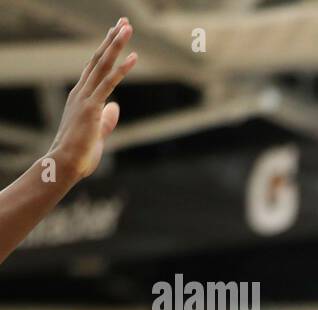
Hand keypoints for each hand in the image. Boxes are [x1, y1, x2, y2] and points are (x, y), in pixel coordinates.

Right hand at [47, 18, 137, 183]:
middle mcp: (82, 92)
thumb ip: (106, 119)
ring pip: (103, 65)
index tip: (116, 34)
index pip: (96, 67)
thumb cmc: (80, 153)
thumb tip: (115, 108)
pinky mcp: (92, 107)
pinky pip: (109, 83)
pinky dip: (122, 69)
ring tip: (127, 27)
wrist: (66, 164)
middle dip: (112, 39)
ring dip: (116, 45)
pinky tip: (134, 57)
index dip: (107, 50)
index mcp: (82, 97)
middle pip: (98, 59)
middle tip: (123, 21)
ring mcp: (86, 98)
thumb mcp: (97, 133)